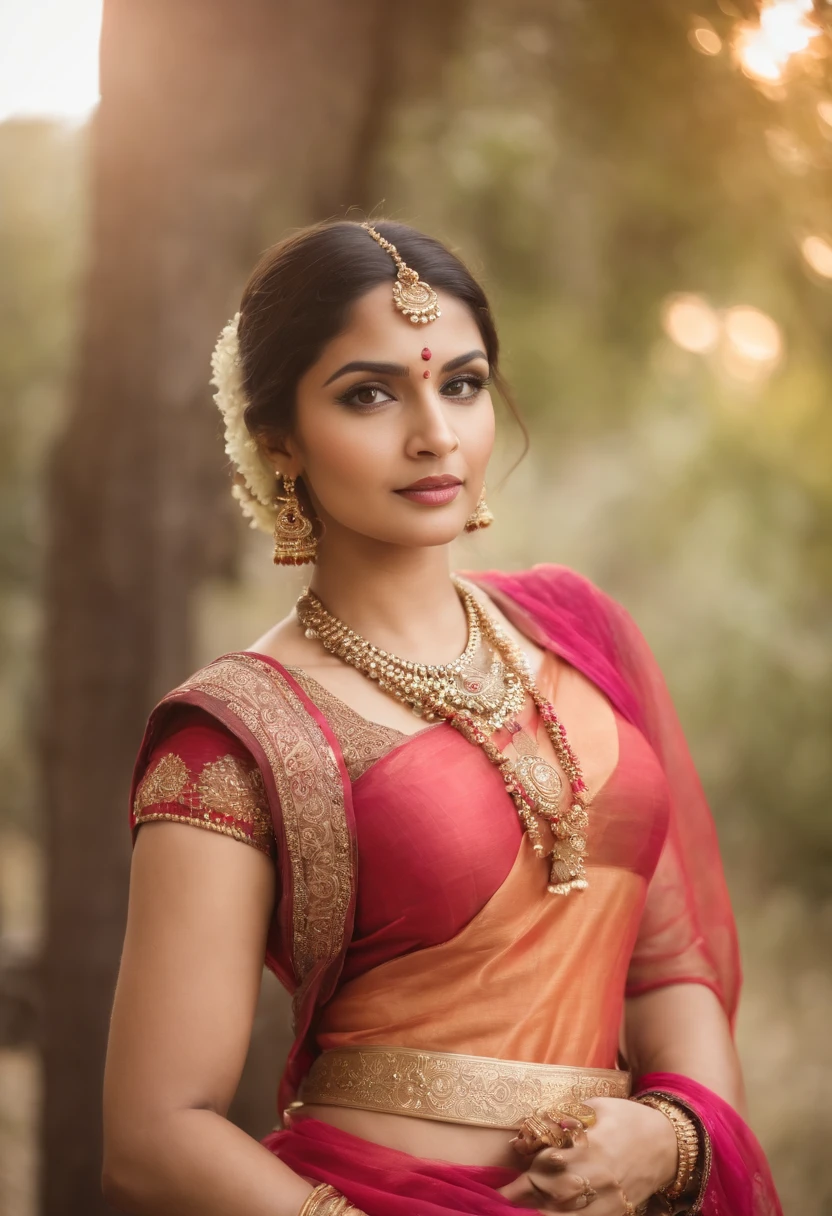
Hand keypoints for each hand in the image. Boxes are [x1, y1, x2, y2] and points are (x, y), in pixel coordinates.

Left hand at [497, 1097, 677, 1212]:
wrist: (668, 1143)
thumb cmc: (628, 1118)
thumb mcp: (596, 1108)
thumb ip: (565, 1119)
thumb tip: (534, 1132)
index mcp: (590, 1148)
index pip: (545, 1169)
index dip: (520, 1182)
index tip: (500, 1189)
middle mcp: (596, 1178)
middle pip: (551, 1197)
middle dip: (524, 1202)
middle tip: (501, 1203)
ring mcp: (607, 1200)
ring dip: (541, 1214)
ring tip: (520, 1212)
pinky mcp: (617, 1212)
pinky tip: (551, 1215)